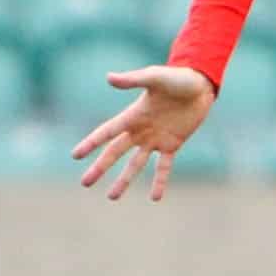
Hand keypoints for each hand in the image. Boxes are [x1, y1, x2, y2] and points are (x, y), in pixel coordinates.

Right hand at [73, 64, 214, 201]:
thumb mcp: (154, 77)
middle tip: (85, 183)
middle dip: (100, 167)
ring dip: (124, 180)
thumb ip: (133, 80)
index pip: (107, 132)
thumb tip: (109, 77)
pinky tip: (155, 198)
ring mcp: (155, 139)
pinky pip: (164, 167)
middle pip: (115, 152)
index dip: (91, 143)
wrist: (200, 85)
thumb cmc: (176, 78)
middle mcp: (140, 130)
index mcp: (133, 115)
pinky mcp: (172, 144)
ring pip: (135, 164)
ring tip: (112, 197)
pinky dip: (159, 181)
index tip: (75, 156)